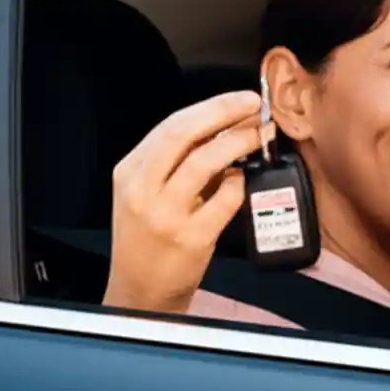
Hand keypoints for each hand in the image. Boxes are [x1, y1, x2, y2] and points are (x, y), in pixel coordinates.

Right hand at [103, 91, 263, 313]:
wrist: (140, 291)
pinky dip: (239, 184)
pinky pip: (225, 199)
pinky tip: (243, 181)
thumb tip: (224, 125)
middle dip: (223, 112)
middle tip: (253, 105)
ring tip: (259, 135)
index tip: (239, 99)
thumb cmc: (148, 238)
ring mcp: (166, 215)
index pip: (171, 126)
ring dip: (239, 142)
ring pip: (206, 162)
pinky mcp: (190, 238)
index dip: (211, 108)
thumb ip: (176, 161)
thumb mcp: (146, 193)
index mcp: (130, 172)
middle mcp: (142, 190)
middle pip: (184, 134)